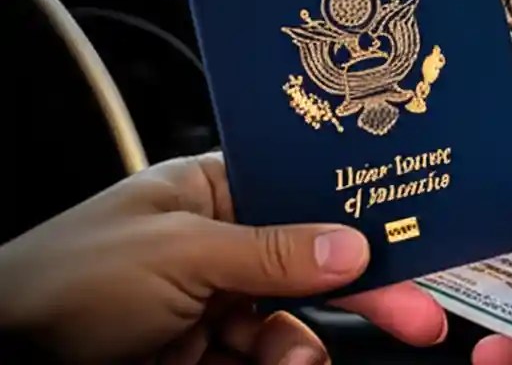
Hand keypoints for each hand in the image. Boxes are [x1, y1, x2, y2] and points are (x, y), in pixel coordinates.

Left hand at [0, 152, 445, 363]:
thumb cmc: (65, 279)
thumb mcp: (178, 254)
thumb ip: (271, 252)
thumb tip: (351, 245)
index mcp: (212, 191)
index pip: (303, 192)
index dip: (359, 212)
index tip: (411, 234)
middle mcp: (220, 242)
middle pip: (312, 262)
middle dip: (367, 290)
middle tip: (419, 317)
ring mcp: (213, 302)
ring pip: (295, 322)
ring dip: (303, 348)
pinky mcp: (205, 355)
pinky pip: (267, 359)